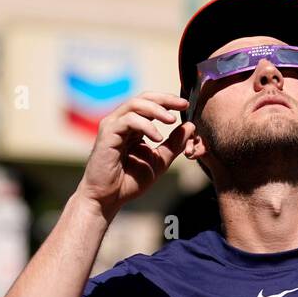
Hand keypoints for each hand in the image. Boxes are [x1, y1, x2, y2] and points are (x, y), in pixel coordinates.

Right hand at [78, 93, 193, 212]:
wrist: (108, 198)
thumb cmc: (129, 181)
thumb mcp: (159, 161)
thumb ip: (173, 144)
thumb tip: (190, 126)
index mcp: (133, 126)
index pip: (150, 104)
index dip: (168, 101)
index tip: (186, 105)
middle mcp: (121, 122)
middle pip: (143, 98)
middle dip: (165, 99)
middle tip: (183, 104)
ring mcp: (113, 126)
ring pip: (134, 105)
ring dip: (156, 110)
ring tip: (172, 121)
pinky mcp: (107, 134)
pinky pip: (128, 120)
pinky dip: (145, 126)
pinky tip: (157, 138)